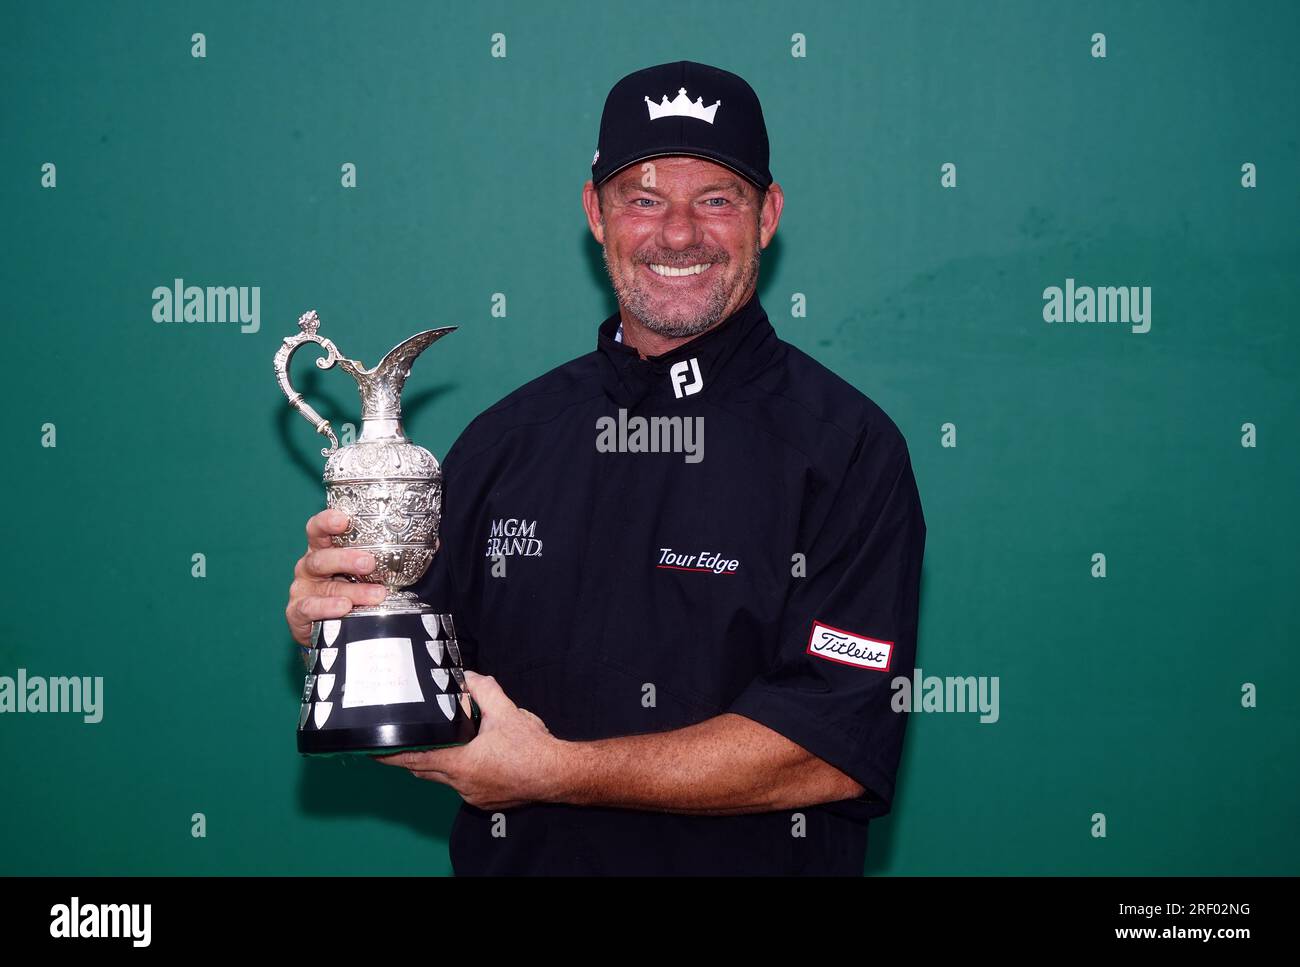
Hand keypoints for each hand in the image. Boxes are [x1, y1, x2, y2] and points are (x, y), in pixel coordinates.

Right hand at [285, 509, 387, 647]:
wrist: (329, 628)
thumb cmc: (350, 590)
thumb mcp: (368, 572)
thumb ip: (394, 557)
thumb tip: (435, 544)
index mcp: (324, 549)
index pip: (318, 529)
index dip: (327, 521)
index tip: (343, 520)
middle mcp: (310, 566)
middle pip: (322, 557)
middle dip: (346, 558)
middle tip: (370, 562)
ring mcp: (302, 589)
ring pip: (325, 586)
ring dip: (353, 590)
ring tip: (376, 594)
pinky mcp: (297, 612)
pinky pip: (310, 608)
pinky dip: (327, 607)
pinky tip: (344, 607)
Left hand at [372, 670, 568, 810]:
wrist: (557, 774)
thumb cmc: (531, 749)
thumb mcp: (506, 711)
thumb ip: (484, 691)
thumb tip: (469, 677)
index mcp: (460, 763)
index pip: (414, 759)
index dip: (390, 755)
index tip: (372, 750)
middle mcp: (461, 784)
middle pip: (424, 771)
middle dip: (409, 758)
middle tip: (397, 744)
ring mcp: (473, 795)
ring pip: (444, 779)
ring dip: (437, 763)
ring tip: (438, 744)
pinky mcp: (486, 799)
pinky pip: (463, 785)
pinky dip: (459, 771)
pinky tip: (472, 756)